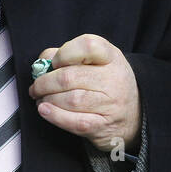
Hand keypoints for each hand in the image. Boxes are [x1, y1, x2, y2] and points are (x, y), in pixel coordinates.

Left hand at [29, 34, 140, 150]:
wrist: (134, 115)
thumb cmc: (106, 84)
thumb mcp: (96, 62)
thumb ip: (68, 55)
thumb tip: (43, 61)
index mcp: (111, 57)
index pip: (88, 46)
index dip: (64, 53)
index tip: (54, 62)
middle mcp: (114, 78)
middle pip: (70, 77)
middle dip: (45, 82)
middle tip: (36, 87)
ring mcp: (111, 104)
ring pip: (70, 100)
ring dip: (48, 99)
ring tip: (41, 99)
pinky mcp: (103, 126)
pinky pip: (74, 121)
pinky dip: (55, 116)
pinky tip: (45, 110)